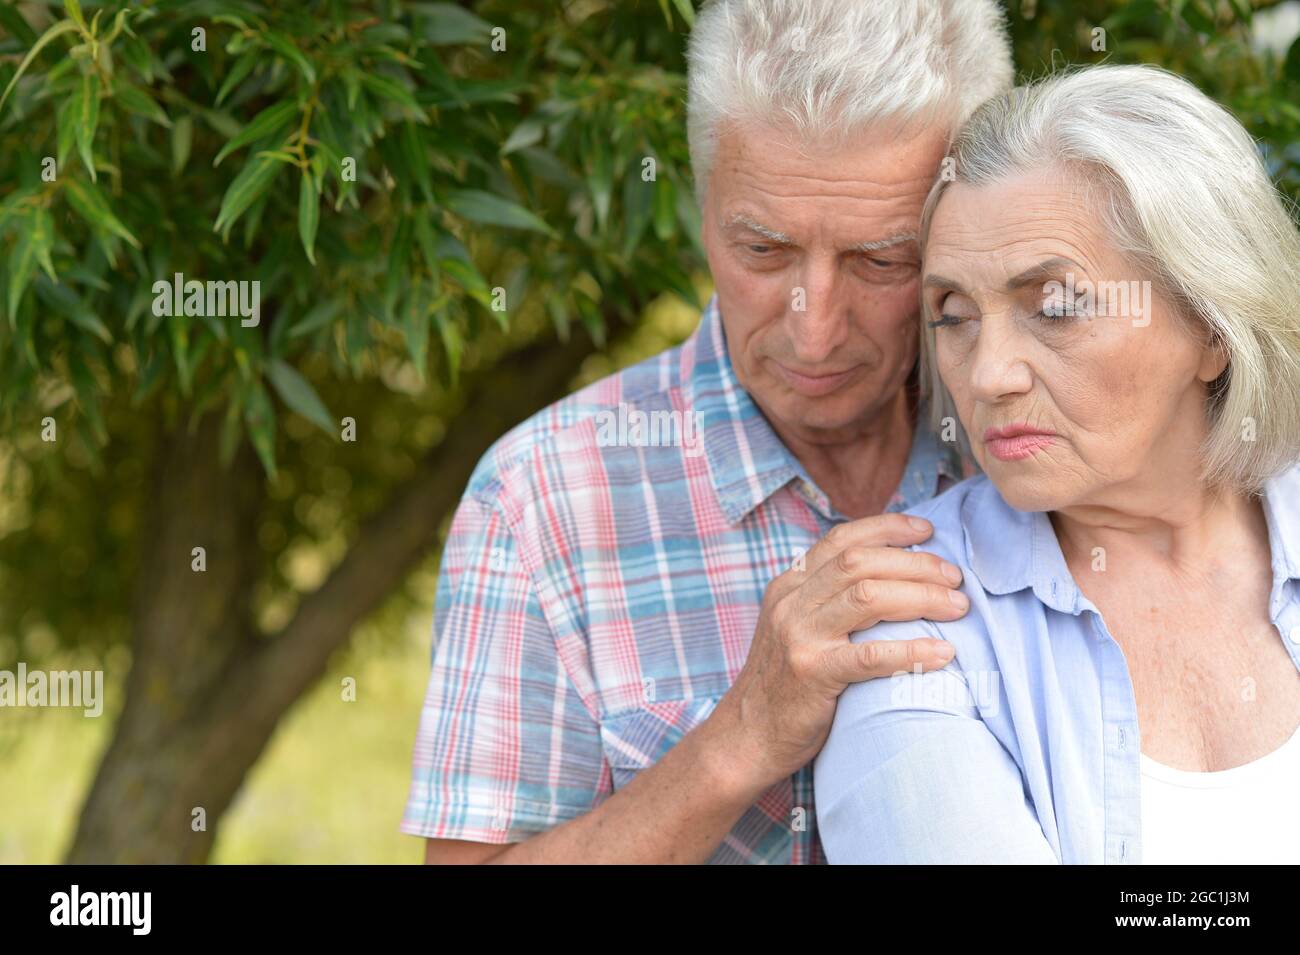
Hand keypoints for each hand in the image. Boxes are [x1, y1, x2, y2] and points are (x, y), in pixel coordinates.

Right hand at [708, 513, 968, 792]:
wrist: (748, 736)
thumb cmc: (785, 684)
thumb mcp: (793, 627)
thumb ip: (827, 600)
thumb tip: (889, 576)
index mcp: (788, 586)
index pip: (841, 540)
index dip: (886, 528)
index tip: (926, 530)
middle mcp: (791, 603)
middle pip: (861, 563)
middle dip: (915, 564)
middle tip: (954, 578)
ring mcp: (799, 636)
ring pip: (868, 597)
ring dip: (922, 596)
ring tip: (957, 606)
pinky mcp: (812, 674)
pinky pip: (870, 656)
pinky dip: (912, 650)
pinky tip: (943, 653)